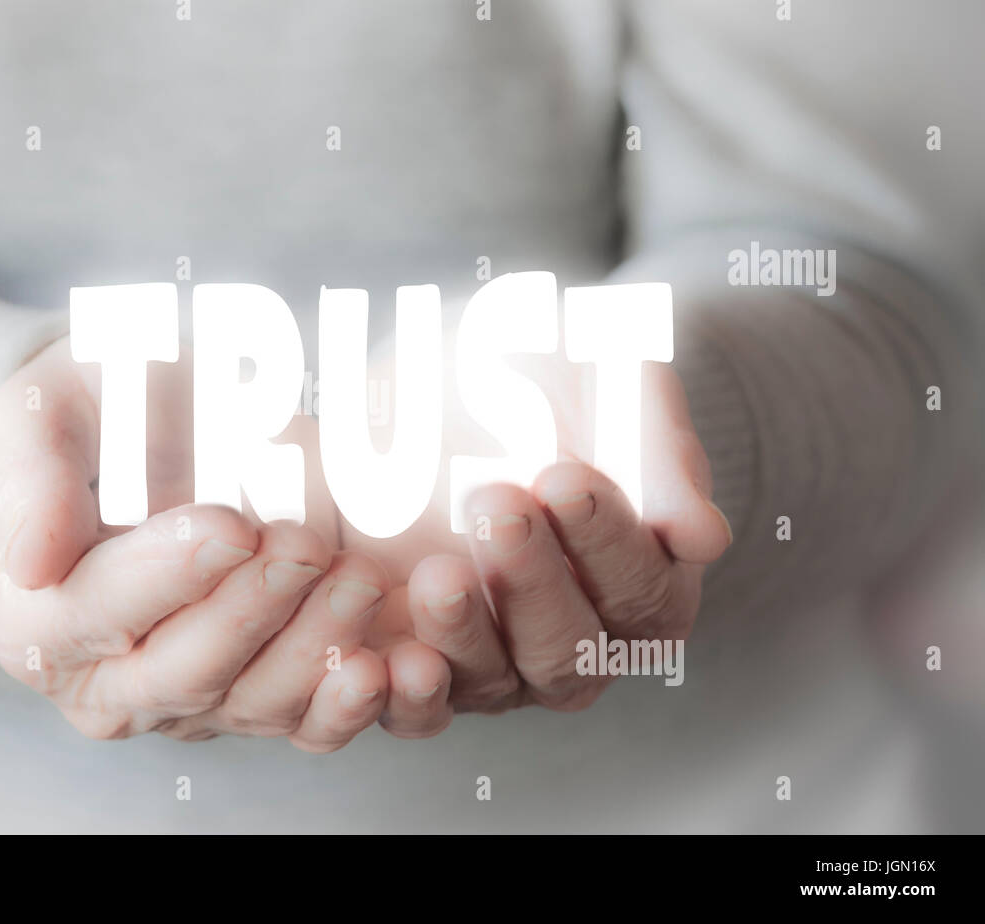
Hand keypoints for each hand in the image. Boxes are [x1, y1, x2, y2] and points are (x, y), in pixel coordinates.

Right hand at [0, 336, 402, 751]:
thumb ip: (28, 479)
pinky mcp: (262, 698)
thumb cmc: (102, 408)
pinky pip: (307, 724)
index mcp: (35, 621)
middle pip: (183, 672)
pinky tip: (390, 663)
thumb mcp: (43, 412)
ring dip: (315, 648)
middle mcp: (107, 682)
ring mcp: (191, 701)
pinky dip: (351, 702)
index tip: (231, 525)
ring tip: (357, 578)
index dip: (166, 576)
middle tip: (305, 544)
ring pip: (255, 704)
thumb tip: (29, 563)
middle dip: (252, 609)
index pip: (97, 614)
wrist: (178, 422)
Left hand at [348, 361, 731, 714]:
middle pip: (571, 647)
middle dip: (533, 581)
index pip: (641, 586)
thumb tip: (703, 539)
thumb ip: (658, 452)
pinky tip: (391, 657)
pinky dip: (406, 696)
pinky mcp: (422, 668)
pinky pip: (417, 712)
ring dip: (465, 632)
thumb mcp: (605, 383)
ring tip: (437, 571)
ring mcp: (497, 664)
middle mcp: (577, 640)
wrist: (430, 387)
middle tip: (496, 501)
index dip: (606, 539)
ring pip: (495, 680)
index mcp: (641, 582)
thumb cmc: (538, 380)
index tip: (561, 477)